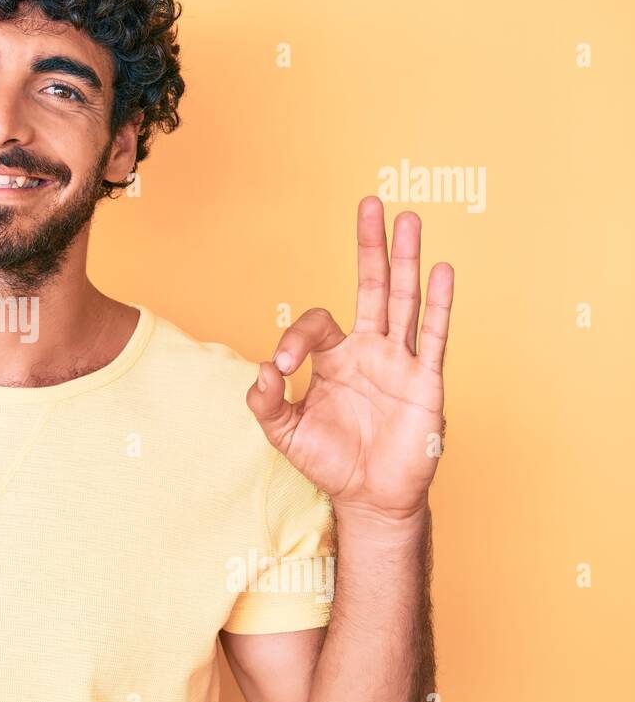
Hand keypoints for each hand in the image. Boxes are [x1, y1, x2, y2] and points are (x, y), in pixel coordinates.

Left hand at [245, 197, 453, 522]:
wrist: (369, 497)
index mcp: (335, 357)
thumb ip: (264, 403)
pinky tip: (441, 269)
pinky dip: (438, 304)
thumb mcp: (284, 432)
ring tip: (409, 219)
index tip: (282, 371)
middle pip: (372, 286)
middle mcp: (370, 350)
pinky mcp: (425, 381)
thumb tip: (260, 371)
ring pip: (404, 300)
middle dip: (370, 246)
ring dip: (406, 260)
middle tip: (370, 204)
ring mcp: (400, 361)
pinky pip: (433, 336)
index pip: (317, 324)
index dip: (295, 340)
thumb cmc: (330, 460)